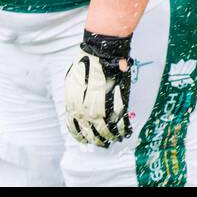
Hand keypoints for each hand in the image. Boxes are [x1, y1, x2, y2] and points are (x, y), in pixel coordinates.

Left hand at [64, 30, 132, 146]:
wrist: (102, 53)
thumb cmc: (86, 63)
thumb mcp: (72, 82)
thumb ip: (75, 97)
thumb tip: (77, 107)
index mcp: (73, 106)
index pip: (75, 128)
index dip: (81, 136)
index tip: (86, 140)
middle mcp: (85, 111)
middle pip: (91, 133)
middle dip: (97, 140)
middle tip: (102, 143)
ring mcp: (102, 108)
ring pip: (106, 131)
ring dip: (110, 138)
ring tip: (113, 140)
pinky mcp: (117, 104)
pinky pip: (120, 123)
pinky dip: (123, 130)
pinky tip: (125, 134)